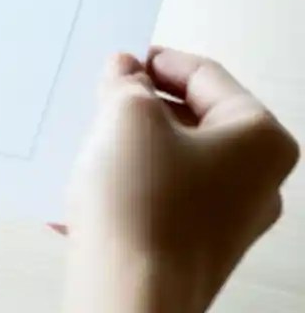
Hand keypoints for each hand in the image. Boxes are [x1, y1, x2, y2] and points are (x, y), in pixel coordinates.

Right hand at [60, 48, 298, 312]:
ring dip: (126, 146)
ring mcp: (228, 218)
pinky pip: (158, 198)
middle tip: (98, 100)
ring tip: (85, 145)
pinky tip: (86, 187)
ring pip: (171, 160)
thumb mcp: (126, 116)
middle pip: (191, 118)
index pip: (205, 75)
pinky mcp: (195, 245)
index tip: (120, 58)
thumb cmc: (143, 210)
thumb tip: (126, 72)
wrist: (128, 294)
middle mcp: (257, 180)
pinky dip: (123, 185)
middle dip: (138, 107)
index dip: (155, 59)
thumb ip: (126, 82)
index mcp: (262, 139)